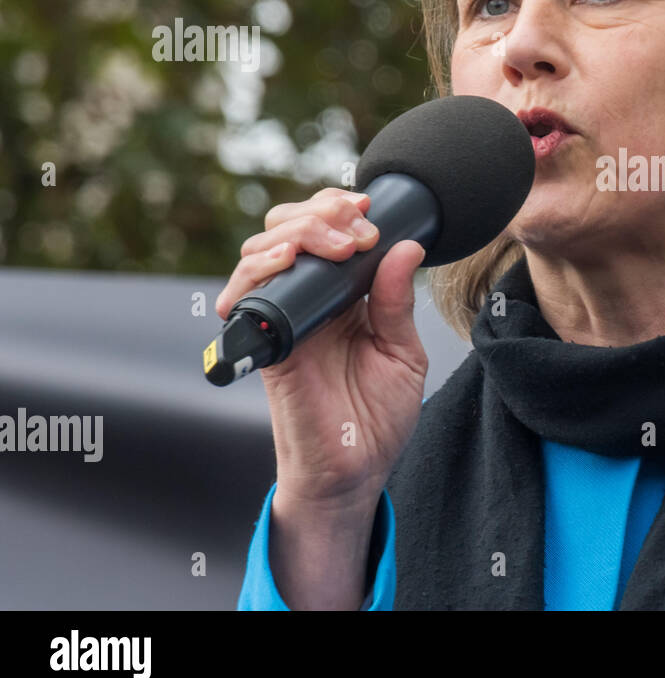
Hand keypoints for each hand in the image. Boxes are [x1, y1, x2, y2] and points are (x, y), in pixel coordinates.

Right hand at [216, 187, 429, 510]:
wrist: (354, 470)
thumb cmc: (376, 416)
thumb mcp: (403, 353)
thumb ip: (398, 302)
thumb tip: (407, 247)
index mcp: (343, 294)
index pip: (326, 230)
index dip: (339, 207)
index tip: (369, 207)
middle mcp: (308, 299)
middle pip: (288, 227)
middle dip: (320, 212)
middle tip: (358, 229)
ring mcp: (282, 317)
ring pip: (262, 249)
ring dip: (297, 232)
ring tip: (335, 245)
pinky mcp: (264, 342)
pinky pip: (244, 295)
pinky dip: (257, 269)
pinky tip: (286, 261)